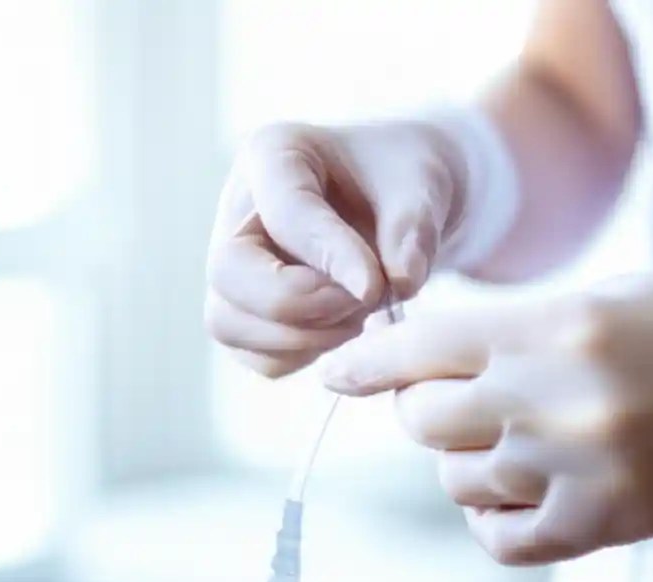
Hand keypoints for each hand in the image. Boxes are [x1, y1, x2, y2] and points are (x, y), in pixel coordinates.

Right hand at [205, 121, 466, 377]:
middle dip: (302, 303)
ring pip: (229, 322)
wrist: (402, 201)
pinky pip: (256, 356)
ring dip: (304, 336)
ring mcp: (234, 266)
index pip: (284, 214)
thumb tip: (400, 284)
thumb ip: (412, 229)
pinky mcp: (244, 312)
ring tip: (361, 311)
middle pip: (229, 275)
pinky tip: (345, 326)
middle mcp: (237, 210)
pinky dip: (304, 356)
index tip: (375, 286)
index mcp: (273, 154)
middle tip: (366, 299)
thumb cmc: (404, 178)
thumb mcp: (423, 184)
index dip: (329, 256)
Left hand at [322, 271, 652, 563]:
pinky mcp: (612, 521)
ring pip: (459, 479)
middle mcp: (559, 395)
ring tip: (515, 442)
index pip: (420, 346)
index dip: (365, 360)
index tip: (334, 373)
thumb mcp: (606, 295)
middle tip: (455, 400)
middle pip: (424, 419)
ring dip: (468, 462)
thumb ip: (516, 332)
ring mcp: (584, 465)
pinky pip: (505, 538)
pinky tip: (521, 494)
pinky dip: (497, 519)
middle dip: (424, 408)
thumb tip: (430, 362)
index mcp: (559, 322)